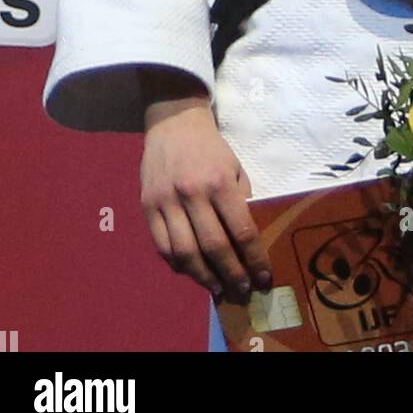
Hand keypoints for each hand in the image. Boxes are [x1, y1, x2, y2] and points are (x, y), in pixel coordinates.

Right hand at [139, 73, 272, 302]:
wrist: (174, 121)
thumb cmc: (210, 147)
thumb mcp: (234, 167)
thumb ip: (241, 200)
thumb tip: (249, 239)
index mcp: (219, 182)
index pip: (241, 230)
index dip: (254, 258)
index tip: (264, 277)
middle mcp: (192, 193)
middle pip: (214, 247)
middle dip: (232, 274)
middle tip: (242, 290)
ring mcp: (167, 201)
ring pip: (185, 253)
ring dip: (203, 277)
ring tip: (217, 288)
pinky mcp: (148, 206)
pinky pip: (162, 245)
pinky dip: (177, 264)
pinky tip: (191, 271)